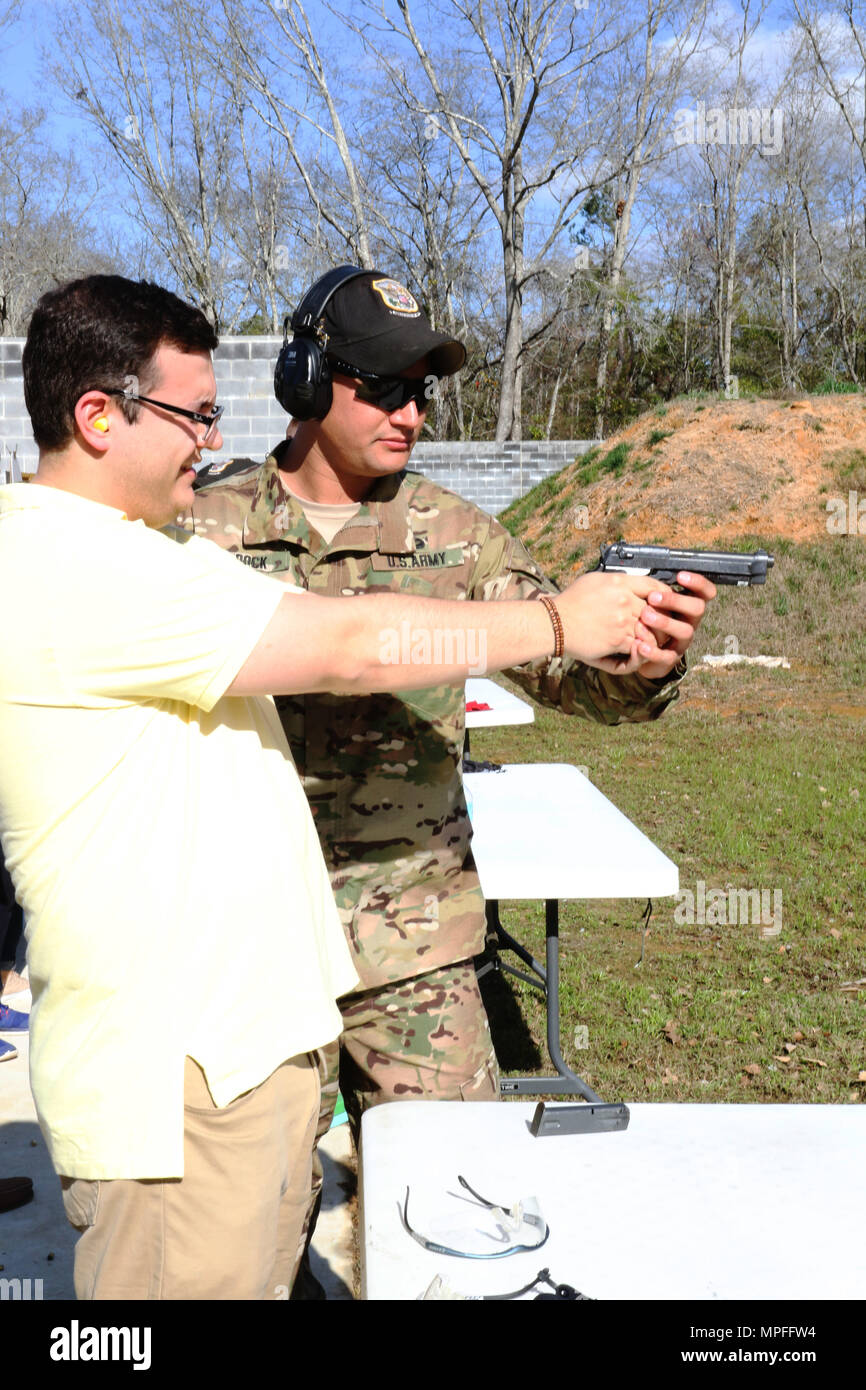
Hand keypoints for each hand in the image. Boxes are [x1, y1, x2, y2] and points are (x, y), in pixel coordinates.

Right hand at [555, 571, 676, 674]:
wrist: (555, 623)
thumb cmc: (571, 601)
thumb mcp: (595, 579)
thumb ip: (618, 581)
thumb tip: (634, 583)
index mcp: (620, 582)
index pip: (655, 586)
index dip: (665, 596)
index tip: (666, 603)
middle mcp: (624, 600)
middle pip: (658, 610)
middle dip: (663, 620)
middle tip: (665, 625)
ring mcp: (622, 621)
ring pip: (652, 630)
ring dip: (655, 637)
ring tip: (653, 640)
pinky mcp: (617, 640)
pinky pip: (640, 646)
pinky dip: (643, 650)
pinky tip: (641, 650)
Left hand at [632, 572, 716, 679]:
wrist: (642, 652)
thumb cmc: (650, 621)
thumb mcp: (654, 603)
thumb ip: (655, 590)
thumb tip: (649, 570)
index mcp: (688, 606)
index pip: (706, 593)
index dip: (699, 583)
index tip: (681, 576)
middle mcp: (689, 622)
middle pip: (697, 609)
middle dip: (676, 601)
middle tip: (653, 597)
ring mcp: (682, 641)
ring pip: (685, 631)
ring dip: (665, 622)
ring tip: (645, 617)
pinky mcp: (670, 659)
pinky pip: (667, 657)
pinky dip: (653, 651)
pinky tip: (640, 644)